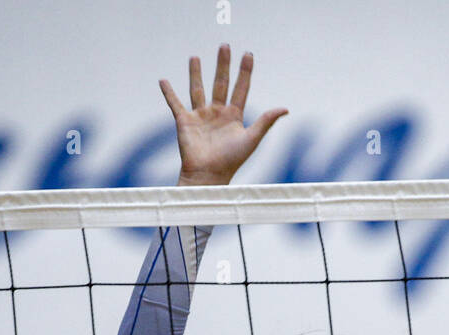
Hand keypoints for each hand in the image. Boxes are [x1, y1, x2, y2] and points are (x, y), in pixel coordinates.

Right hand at [159, 44, 287, 186]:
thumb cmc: (231, 160)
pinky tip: (164, 81)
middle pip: (220, 83)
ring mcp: (200, 116)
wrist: (208, 174)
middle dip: (223, 65)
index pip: (241, 88)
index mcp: (234, 116)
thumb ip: (266, 122)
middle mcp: (217, 113)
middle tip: (224, 46)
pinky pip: (175, 104)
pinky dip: (169, 93)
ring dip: (196, 73)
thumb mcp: (251, 138)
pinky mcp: (184, 121)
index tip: (248, 54)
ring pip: (197, 89)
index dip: (245, 72)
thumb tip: (285, 109)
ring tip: (195, 57)